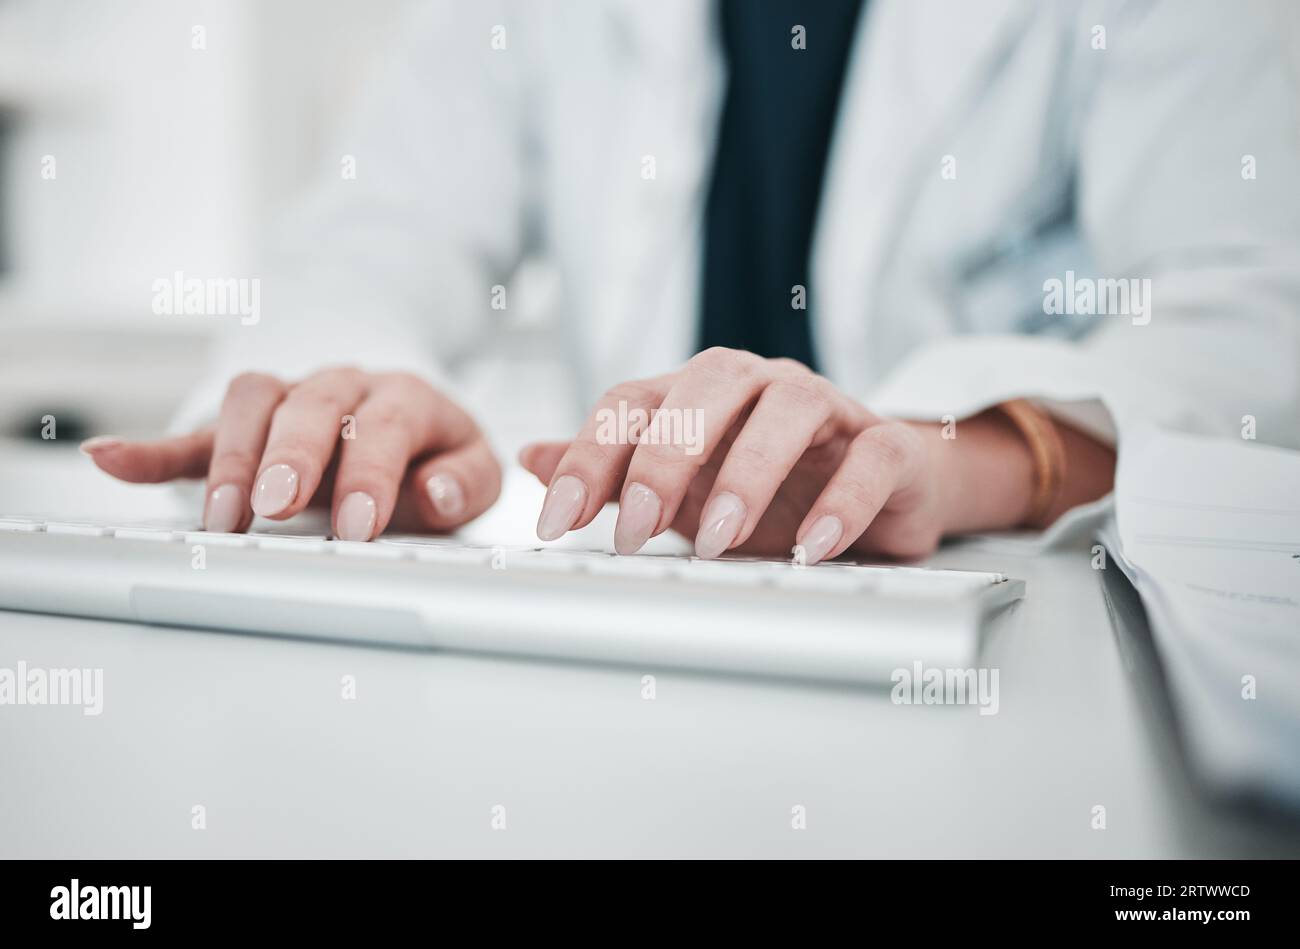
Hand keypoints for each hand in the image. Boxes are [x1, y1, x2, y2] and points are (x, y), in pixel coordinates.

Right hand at [82, 367, 500, 539]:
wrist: (403, 423)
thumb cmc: (432, 455)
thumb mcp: (471, 470)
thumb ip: (464, 482)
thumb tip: (434, 493)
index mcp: (402, 396)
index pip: (384, 423)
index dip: (369, 472)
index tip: (358, 523)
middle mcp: (342, 387)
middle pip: (310, 406)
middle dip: (291, 456)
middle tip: (277, 507)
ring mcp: (290, 399)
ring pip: (253, 404)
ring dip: (232, 457)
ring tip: (221, 518)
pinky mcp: (245, 425)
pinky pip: (195, 428)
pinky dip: (152, 446)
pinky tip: (110, 459)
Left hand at [519, 347, 1041, 561]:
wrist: (880, 488)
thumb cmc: (773, 485)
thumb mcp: (680, 485)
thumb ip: (610, 470)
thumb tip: (529, 458)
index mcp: (698, 392)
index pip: (631, 404)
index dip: (588, 459)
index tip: (556, 523)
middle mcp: (757, 386)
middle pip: (702, 390)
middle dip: (661, 459)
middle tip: (634, 530)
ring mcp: (826, 408)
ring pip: (786, 410)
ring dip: (747, 474)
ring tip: (719, 539)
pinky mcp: (886, 445)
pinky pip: (869, 458)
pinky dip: (841, 502)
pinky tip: (810, 549)